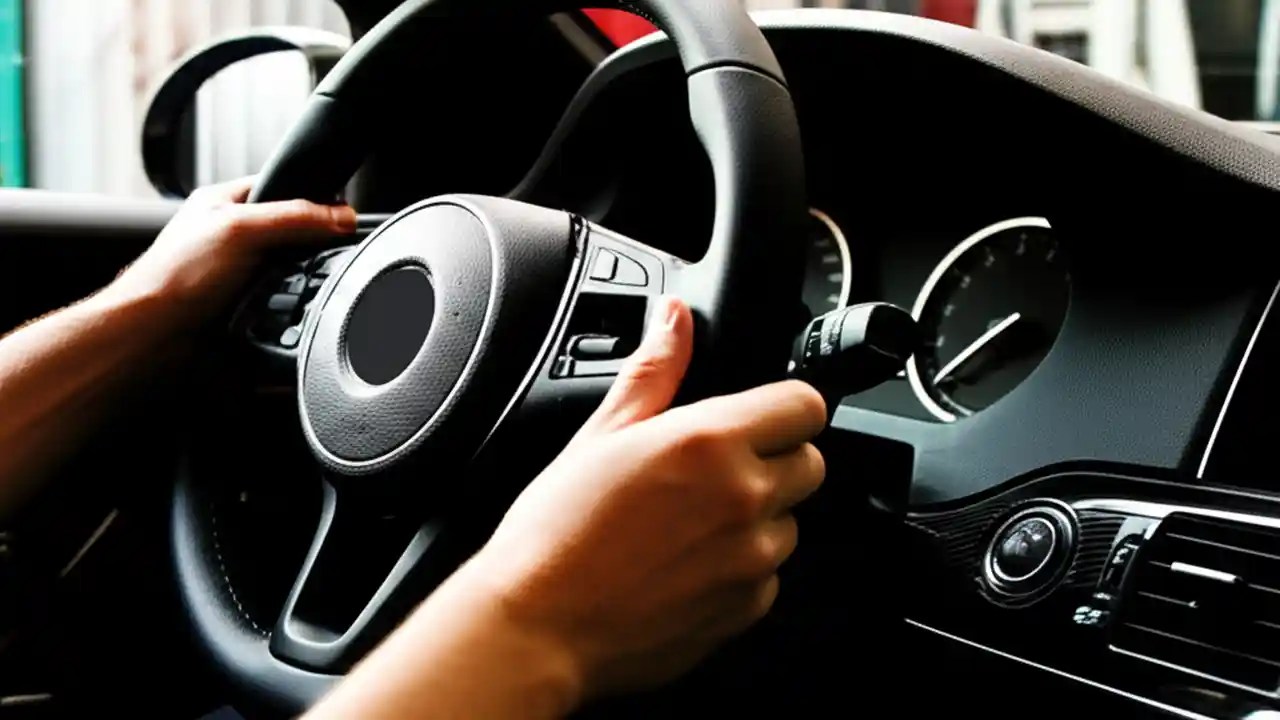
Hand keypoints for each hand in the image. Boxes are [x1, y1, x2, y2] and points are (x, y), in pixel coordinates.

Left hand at [114, 176, 355, 320]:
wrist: (154, 332)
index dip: (312, 197)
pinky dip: (287, 301)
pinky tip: (283, 305)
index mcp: (222, 200)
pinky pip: (280, 295)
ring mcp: (235, 268)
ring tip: (291, 283)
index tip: (338, 215)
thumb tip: (341, 216)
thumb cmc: (174, 276)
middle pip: (290, 228)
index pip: (282, 185)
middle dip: (306, 242)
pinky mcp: (241, 300)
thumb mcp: (243, 230)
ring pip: (287, 265)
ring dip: (296, 276)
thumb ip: (295, 218)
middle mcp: (229, 232)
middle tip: (314, 252)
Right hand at [463, 296, 827, 702]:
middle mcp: (744, 497)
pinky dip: (741, 569)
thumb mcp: (600, 435)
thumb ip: (654, 370)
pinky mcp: (747, 608)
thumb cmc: (556, 534)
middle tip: (711, 472)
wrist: (539, 628)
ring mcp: (751, 558)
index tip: (758, 417)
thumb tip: (674, 317)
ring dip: (758, 518)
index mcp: (710, 442)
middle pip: (809, 462)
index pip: (805, 405)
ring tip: (687, 525)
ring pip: (791, 522)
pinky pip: (769, 576)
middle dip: (774, 460)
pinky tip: (684, 567)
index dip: (783, 407)